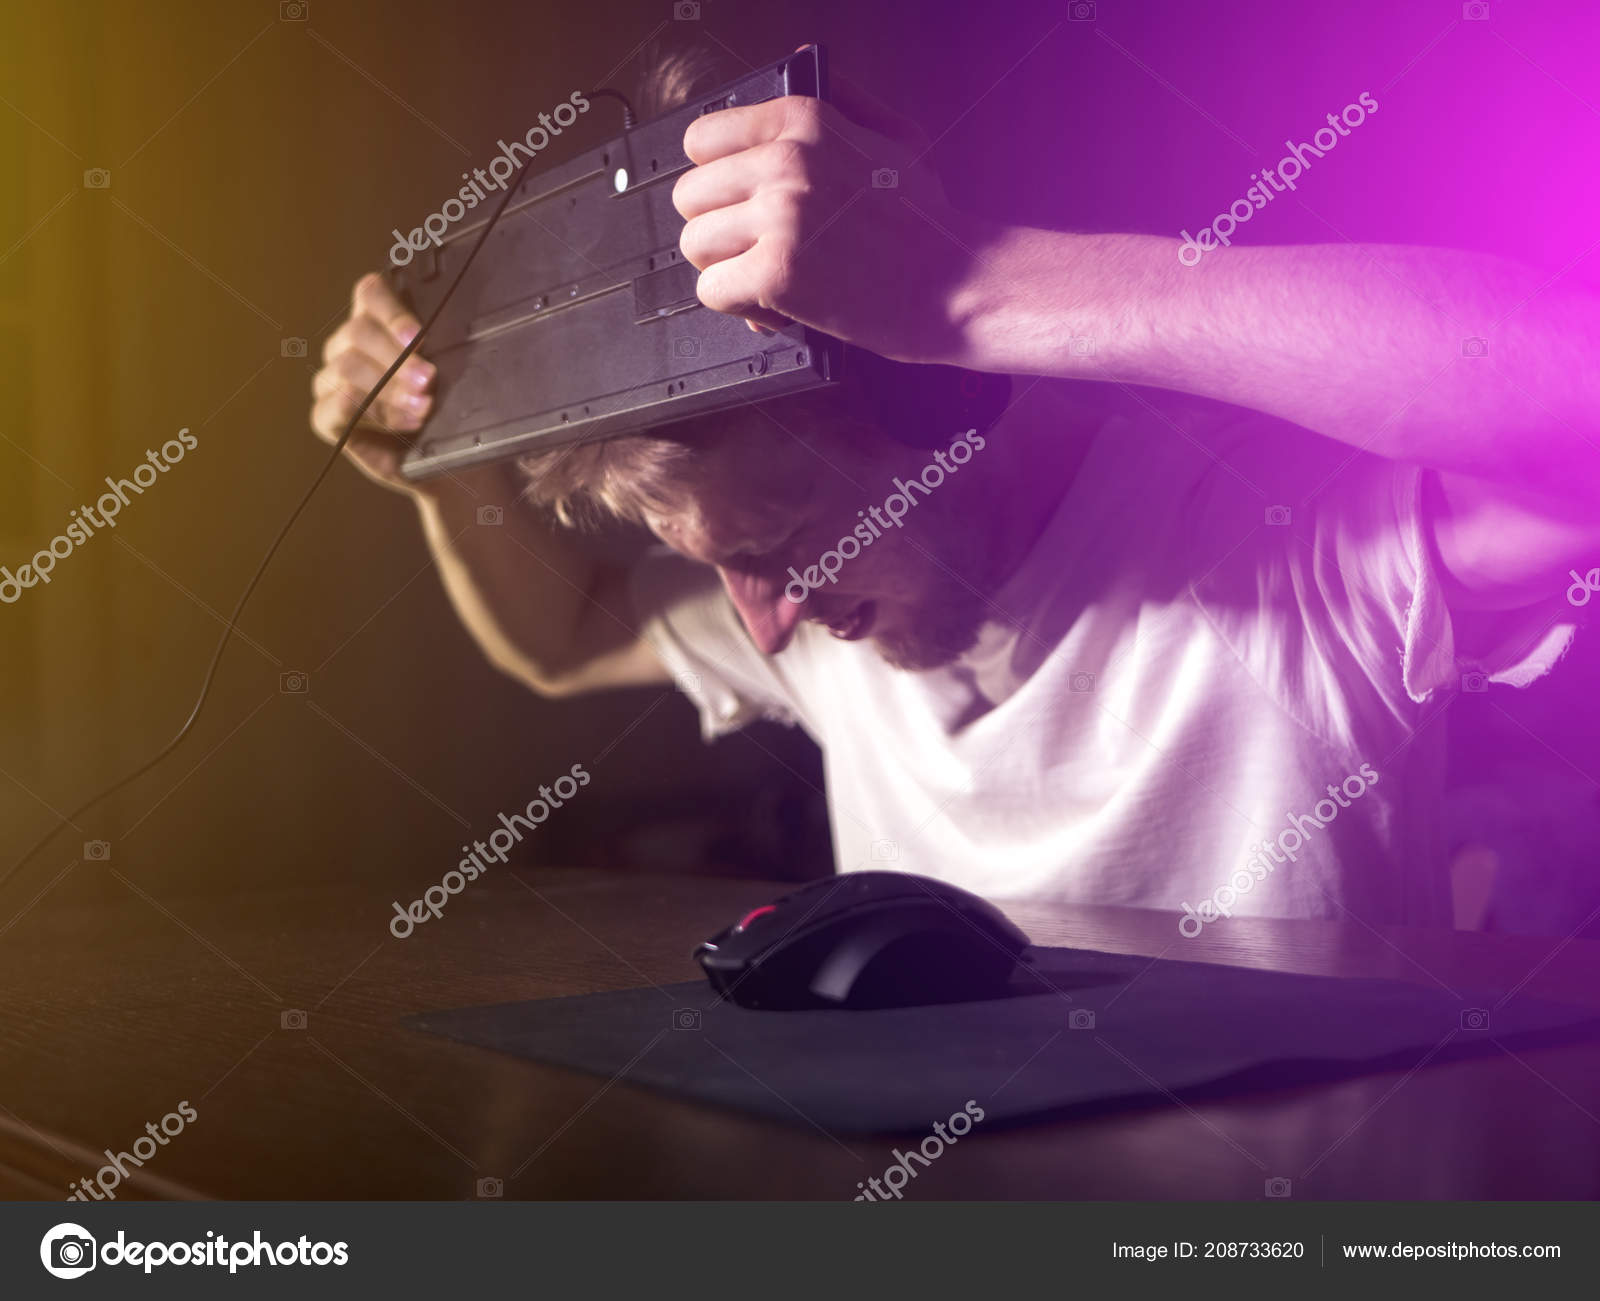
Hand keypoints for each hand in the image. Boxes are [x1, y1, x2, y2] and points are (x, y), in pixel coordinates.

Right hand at [310, 273, 441, 493]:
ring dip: (390, 388)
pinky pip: (339, 404)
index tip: (420, 339)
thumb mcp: (449, 377)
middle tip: (429, 380)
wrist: (444, 461)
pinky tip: (408, 423)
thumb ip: (437, 353)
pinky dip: (378, 413)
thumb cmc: (447, 411)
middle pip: (358, 332)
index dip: (392, 312)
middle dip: (398, 358)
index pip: (370, 294)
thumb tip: (435, 348)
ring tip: (424, 407)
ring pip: (347, 367)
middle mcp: (347, 346)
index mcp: (376, 323)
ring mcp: (331, 379)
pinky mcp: (325, 416)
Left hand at [673, 77, 988, 366]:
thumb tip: (798, 60)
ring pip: (696, 246)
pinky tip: (778, 306)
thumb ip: (843, 100)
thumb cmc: (927, 225)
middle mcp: (786, 162)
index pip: (702, 140)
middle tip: (756, 250)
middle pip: (690, 197)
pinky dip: (740, 307)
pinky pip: (713, 291)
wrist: (958, 285)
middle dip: (719, 231)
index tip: (737, 203)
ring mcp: (779, 218)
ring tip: (770, 279)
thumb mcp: (894, 137)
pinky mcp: (777, 273)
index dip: (715, 181)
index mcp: (804, 123)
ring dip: (727, 271)